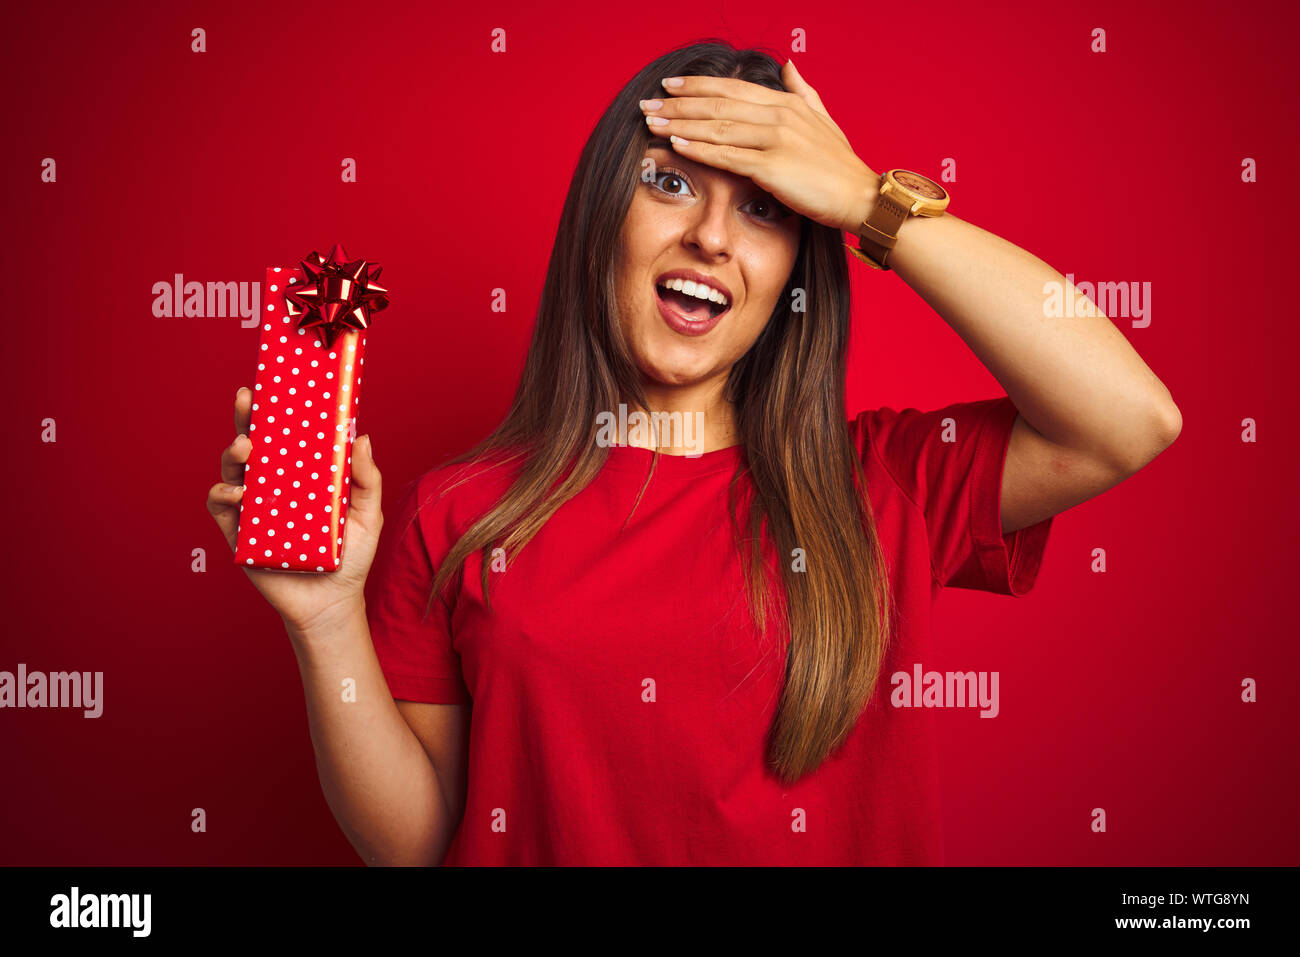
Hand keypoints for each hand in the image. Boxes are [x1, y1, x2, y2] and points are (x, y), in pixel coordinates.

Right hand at [205, 386, 383, 635]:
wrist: (333, 604)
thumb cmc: (351, 557)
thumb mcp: (368, 514)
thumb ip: (367, 477)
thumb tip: (361, 435)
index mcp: (303, 476)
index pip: (286, 436)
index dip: (277, 409)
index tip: (276, 381)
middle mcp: (274, 487)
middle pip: (254, 445)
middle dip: (246, 418)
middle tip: (248, 399)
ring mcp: (254, 509)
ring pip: (233, 471)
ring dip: (234, 454)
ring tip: (247, 448)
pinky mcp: (239, 534)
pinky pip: (220, 508)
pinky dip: (223, 495)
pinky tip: (238, 493)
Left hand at [640, 59, 877, 235]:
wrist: (860, 196)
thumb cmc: (840, 166)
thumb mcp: (823, 120)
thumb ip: (804, 92)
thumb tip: (789, 66)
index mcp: (786, 103)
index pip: (732, 88)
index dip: (698, 86)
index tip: (670, 86)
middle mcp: (778, 115)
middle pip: (718, 103)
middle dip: (679, 103)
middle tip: (648, 105)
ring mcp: (776, 140)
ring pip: (718, 126)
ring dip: (681, 124)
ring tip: (653, 123)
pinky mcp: (773, 167)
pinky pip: (728, 156)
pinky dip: (700, 148)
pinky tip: (677, 144)